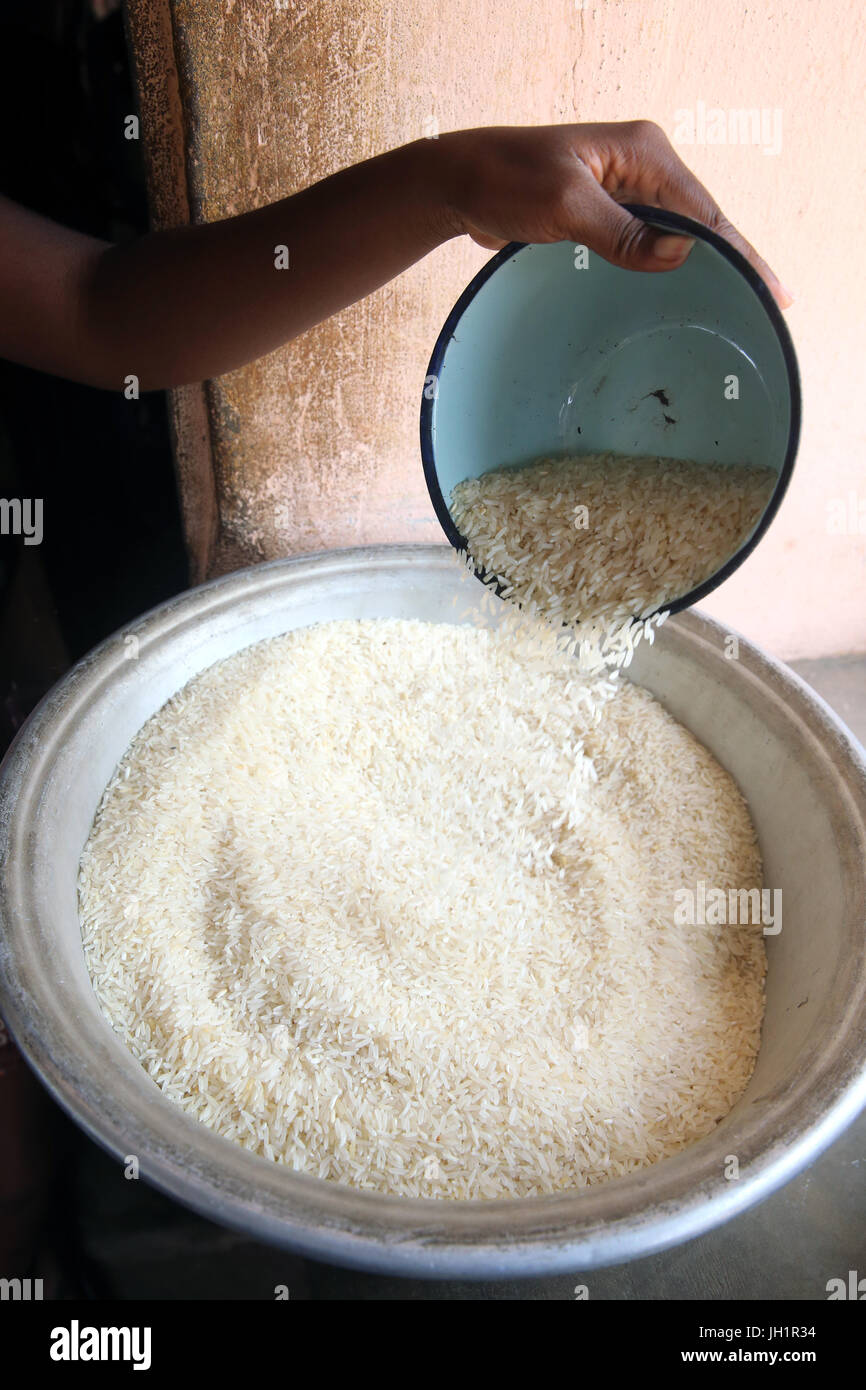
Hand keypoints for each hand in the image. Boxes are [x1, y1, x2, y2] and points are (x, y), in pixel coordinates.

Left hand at [434, 121, 792, 308]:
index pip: (704, 211)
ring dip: (702, 268)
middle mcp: (642, 166)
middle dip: (732, 262)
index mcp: (644, 153)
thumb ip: (622, 232)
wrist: (460, 182)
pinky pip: (647, 243)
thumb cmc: (505, 181)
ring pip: (675, 235)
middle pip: (700, 222)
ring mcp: (624, 190)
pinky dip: (667, 267)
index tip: (771, 291)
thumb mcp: (566, 206)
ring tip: (738, 307)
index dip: (740, 254)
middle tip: (768, 308)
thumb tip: (680, 254)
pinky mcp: (605, 212)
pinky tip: (683, 293)